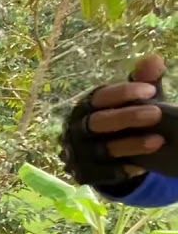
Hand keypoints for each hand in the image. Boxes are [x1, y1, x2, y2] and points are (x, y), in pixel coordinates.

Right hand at [87, 55, 166, 175]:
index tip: (151, 90)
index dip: (124, 93)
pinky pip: (103, 172)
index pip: (100, 97)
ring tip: (158, 141)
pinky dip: (123, 169)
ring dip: (130, 145)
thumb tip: (154, 59)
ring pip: (102, 149)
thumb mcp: (132, 102)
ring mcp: (76, 153)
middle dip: (127, 117)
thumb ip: (143, 82)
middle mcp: (75, 129)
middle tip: (156, 113)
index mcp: (85, 107)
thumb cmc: (122, 122)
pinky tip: (144, 165)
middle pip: (98, 122)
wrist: (103, 158)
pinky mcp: (83, 174)